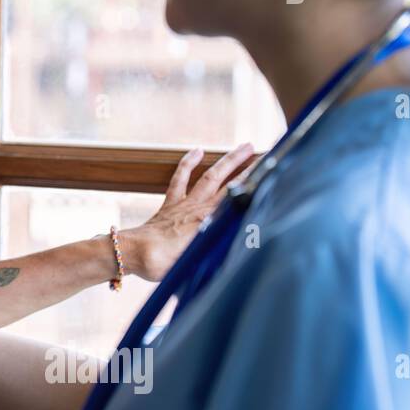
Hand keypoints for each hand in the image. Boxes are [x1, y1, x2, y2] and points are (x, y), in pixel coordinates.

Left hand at [121, 144, 256, 281]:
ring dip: (228, 161)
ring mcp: (185, 204)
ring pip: (211, 177)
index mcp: (208, 222)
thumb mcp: (195, 263)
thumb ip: (216, 253)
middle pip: (230, 184)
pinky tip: (197, 150)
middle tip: (266, 155)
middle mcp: (200, 209)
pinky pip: (181, 178)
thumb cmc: (163, 262)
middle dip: (249, 169)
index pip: (238, 201)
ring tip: (244, 147)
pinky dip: (188, 163)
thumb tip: (238, 250)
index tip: (275, 177)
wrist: (134, 253)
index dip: (256, 190)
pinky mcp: (171, 203)